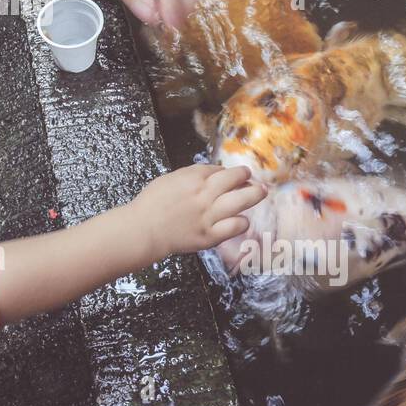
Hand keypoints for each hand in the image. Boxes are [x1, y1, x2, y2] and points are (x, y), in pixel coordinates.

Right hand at [128, 164, 264, 259]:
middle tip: (253, 179)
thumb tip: (214, 173)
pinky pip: (236, 226)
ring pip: (242, 201)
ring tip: (260, 192)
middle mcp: (204, 194)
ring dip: (254, 194)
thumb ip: (193, 174)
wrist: (144, 230)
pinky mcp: (210, 235)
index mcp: (192, 178)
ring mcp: (209, 215)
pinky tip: (241, 220)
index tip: (234, 175)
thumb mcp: (171, 178)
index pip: (220, 170)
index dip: (229, 172)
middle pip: (236, 179)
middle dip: (247, 177)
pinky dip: (242, 221)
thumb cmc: (153, 203)